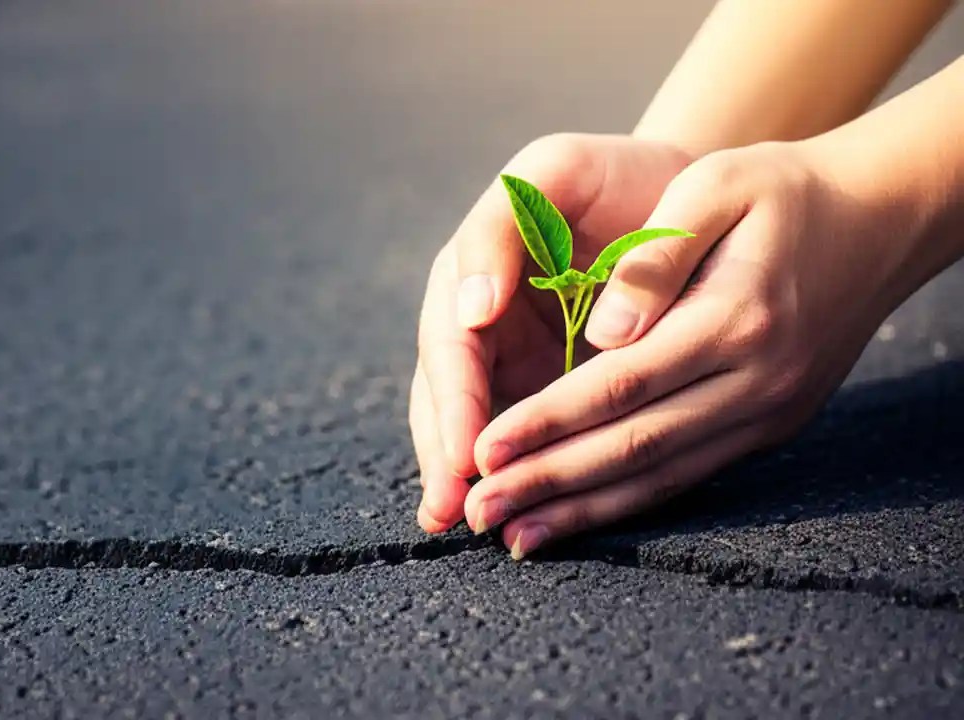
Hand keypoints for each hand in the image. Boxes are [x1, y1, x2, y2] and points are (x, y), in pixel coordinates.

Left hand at [463, 140, 917, 557]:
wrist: (873, 219)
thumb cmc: (776, 190)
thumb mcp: (716, 185)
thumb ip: (656, 258)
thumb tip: (604, 333)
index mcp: (735, 316)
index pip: (620, 383)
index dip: (545, 420)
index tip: (481, 448)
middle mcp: (757, 379)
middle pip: (634, 444)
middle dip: (547, 479)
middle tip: (475, 510)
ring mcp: (767, 411)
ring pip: (660, 475)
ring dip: (582, 509)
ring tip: (512, 533)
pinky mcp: (768, 427)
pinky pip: (687, 475)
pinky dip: (627, 502)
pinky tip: (577, 519)